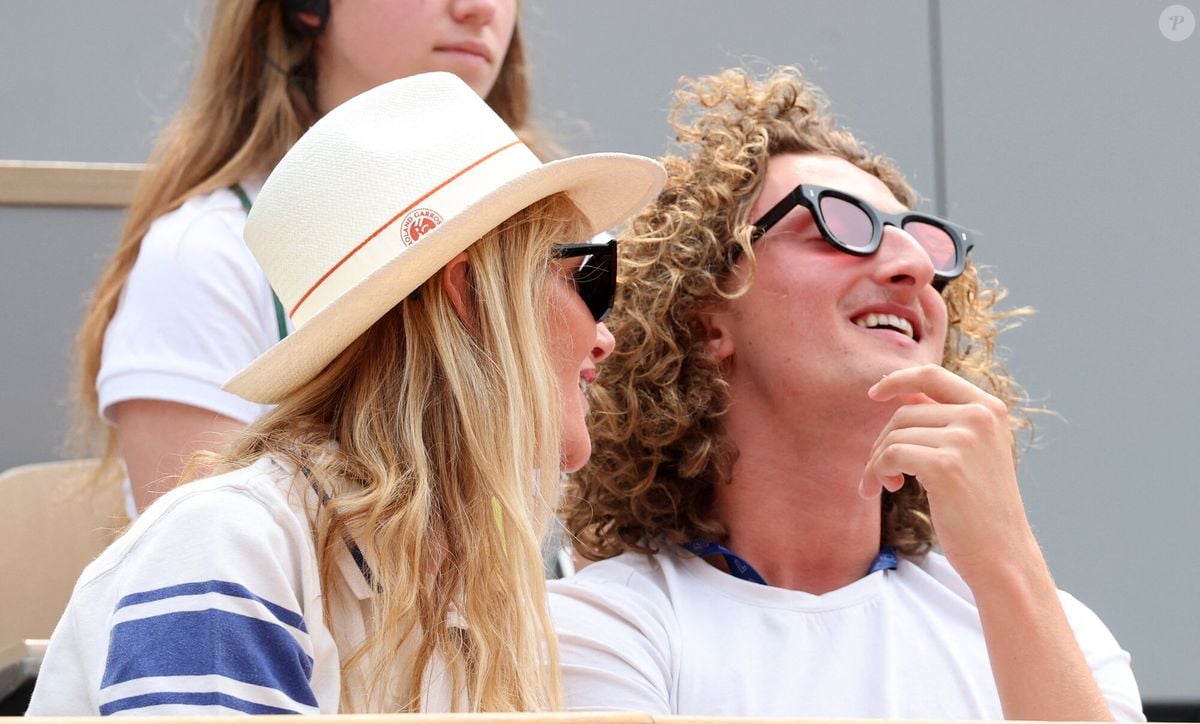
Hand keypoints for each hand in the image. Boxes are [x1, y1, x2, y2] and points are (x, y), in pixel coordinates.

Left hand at [861, 364, 1037, 587]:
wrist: (1002, 554)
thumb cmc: (981, 506)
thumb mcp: (971, 452)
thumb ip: (942, 419)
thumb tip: (903, 391)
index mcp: (989, 408)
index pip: (932, 375)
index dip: (897, 379)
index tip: (874, 393)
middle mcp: (980, 417)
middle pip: (905, 412)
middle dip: (883, 441)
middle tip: (880, 471)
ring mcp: (964, 440)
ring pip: (893, 437)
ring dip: (876, 462)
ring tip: (884, 483)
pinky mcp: (945, 466)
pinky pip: (890, 456)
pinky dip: (876, 473)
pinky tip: (887, 488)